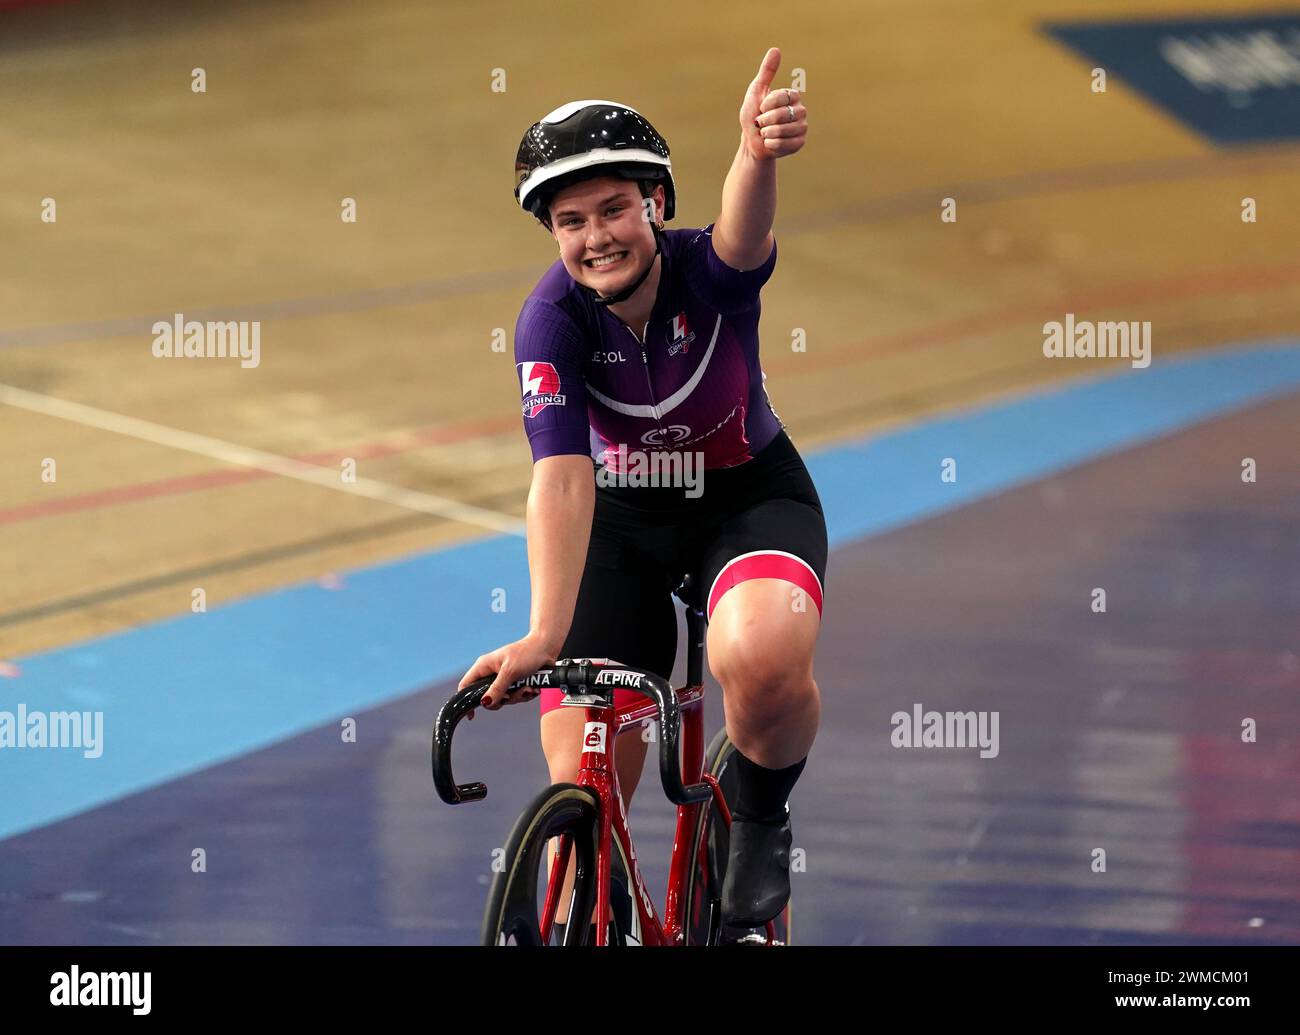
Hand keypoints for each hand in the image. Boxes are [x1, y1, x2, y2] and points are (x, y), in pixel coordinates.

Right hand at [457, 633, 557, 717]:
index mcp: (484, 666)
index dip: (466, 700)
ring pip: (505, 699)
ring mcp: (504, 679)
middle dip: (504, 699)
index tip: (472, 715)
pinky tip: (534, 687)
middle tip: (513, 693)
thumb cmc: (527, 653)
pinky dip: (526, 694)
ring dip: (519, 696)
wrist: (548, 648)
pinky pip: (517, 697)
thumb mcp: (510, 672)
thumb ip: (497, 689)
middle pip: (488, 698)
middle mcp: (492, 674)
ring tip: (529, 687)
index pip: (466, 685)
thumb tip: (485, 703)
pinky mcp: (516, 683)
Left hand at [739, 46, 806, 161]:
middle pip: (781, 115)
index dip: (766, 105)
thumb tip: (775, 49)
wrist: (752, 140)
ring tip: (766, 132)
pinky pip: (785, 144)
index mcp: (792, 96)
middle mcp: (801, 110)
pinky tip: (771, 143)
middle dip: (764, 121)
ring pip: (782, 131)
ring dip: (767, 134)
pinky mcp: (800, 143)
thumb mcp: (757, 90)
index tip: (761, 108)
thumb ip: (767, 71)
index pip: (781, 97)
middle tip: (761, 123)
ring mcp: (802, 127)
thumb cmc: (753, 114)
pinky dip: (772, 145)